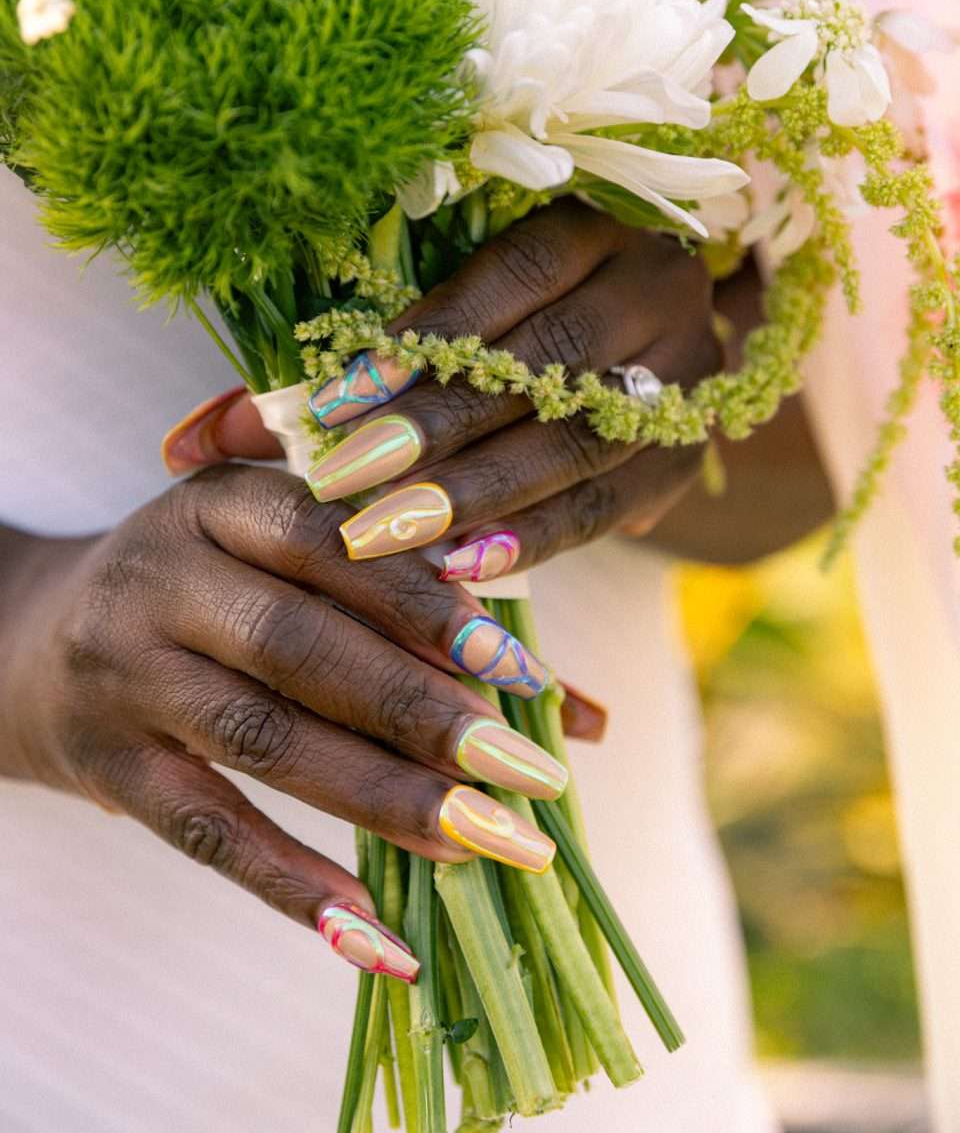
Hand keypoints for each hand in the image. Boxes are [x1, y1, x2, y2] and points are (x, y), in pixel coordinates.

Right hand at [0, 473, 568, 979]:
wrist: (37, 639)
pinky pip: (207, 834)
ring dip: (385, 799)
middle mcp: (164, 579)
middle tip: (531, 773)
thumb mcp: (293, 560)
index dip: (422, 602)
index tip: (519, 666)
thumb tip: (588, 716)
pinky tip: (382, 932)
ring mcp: (127, 675)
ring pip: (264, 741)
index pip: (328, 542)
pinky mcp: (110, 768)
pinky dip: (295, 886)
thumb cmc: (215, 589)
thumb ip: (426, 609)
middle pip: (302, 648)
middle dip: (423, 712)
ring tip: (489, 841)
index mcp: (222, 503)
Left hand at [168, 203, 718, 578]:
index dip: (429, 337)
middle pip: (548, 360)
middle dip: (442, 428)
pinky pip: (612, 502)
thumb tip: (189, 443)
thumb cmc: (504, 320)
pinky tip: (462, 571)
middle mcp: (657, 286)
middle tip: (347, 488)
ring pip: (583, 436)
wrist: (635, 343)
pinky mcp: (688, 453)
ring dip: (482, 491)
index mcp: (598, 219)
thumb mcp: (437, 311)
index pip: (515, 272)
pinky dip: (535, 538)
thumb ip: (332, 363)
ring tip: (392, 537)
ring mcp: (688, 372)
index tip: (338, 402)